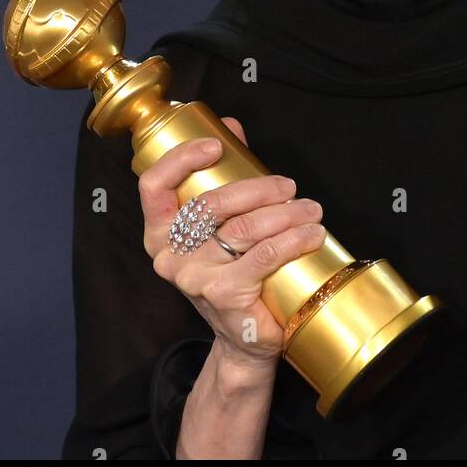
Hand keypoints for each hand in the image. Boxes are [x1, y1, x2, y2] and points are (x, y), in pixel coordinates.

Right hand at [139, 118, 326, 375]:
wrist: (244, 340)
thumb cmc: (234, 274)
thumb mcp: (221, 226)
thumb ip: (224, 176)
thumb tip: (231, 127)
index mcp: (160, 233)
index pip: (153, 186)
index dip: (181, 159)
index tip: (216, 145)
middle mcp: (169, 255)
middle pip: (213, 203)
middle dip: (260, 188)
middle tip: (290, 186)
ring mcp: (194, 277)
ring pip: (244, 228)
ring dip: (285, 212)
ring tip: (310, 209)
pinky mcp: (223, 295)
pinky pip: (264, 255)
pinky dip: (293, 239)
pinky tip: (312, 234)